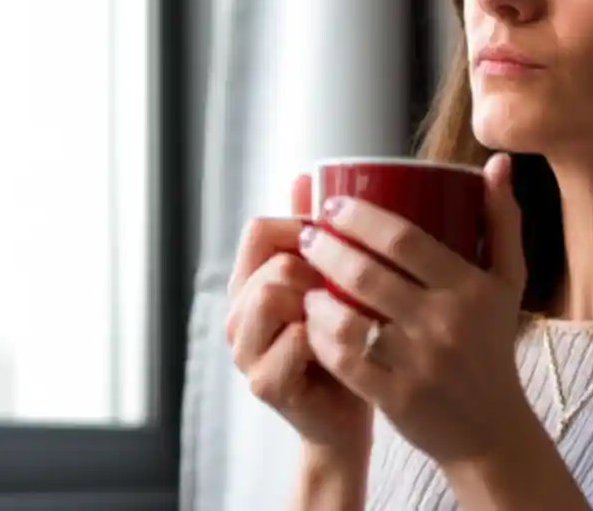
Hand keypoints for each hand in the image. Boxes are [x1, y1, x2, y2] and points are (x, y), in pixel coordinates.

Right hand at [225, 174, 373, 459]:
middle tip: (352, 290)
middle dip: (319, 268)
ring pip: (273, 293)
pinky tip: (350, 343)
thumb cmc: (348, 341)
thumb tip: (307, 175)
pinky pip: (294, 338)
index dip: (302, 226)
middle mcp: (240, 314)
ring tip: (350, 314)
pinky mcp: (265, 384)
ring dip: (319, 299)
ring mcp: (246, 351)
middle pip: (271, 260)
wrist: (349, 417)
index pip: (259, 229)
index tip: (340, 242)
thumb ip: (319, 236)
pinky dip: (326, 335)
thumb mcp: (336, 282)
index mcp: (253, 283)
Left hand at [298, 153, 535, 466]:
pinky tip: (310, 319)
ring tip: (303, 278)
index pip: (404, 240)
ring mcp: (419, 364)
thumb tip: (497, 163)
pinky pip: (344, 361)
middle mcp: (446, 324)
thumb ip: (502, 220)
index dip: (360, 217)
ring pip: (348, 320)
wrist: (492, 428)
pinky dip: (320, 336)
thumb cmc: (492, 344)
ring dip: (317, 294)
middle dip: (326, 247)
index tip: (333, 205)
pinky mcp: (397, 399)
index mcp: (471, 289)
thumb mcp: (508, 281)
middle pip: (367, 275)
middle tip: (307, 234)